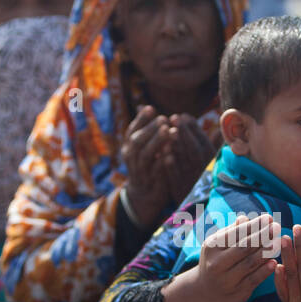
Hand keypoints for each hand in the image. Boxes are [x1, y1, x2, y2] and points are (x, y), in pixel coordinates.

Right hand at [120, 105, 172, 225]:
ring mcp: (140, 171)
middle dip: (150, 129)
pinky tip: (172, 152)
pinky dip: (162, 161)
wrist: (143, 196)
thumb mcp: (141, 147)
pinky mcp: (151, 182)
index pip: (131, 131)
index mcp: (129, 147)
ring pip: (145, 155)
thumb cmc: (146, 165)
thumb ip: (144, 129)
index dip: (140, 120)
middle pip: (137, 141)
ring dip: (157, 142)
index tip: (151, 108)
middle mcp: (131, 158)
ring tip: (169, 131)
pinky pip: (155, 171)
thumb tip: (144, 105)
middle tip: (163, 118)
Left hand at [162, 113, 218, 206]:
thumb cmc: (204, 179)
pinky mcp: (180, 188)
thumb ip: (213, 145)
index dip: (192, 126)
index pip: (203, 139)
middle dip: (184, 131)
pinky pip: (176, 175)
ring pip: (185, 159)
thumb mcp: (212, 163)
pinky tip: (164, 152)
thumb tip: (218, 129)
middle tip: (173, 117)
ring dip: (176, 144)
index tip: (182, 115)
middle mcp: (203, 167)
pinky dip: (171, 164)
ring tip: (167, 130)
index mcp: (211, 159)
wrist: (197, 207)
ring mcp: (191, 178)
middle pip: (194, 147)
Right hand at [191, 212, 277, 301]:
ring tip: (279, 242)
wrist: (206, 291)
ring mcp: (226, 280)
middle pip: (243, 247)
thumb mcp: (218, 244)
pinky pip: (253, 280)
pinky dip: (264, 271)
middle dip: (262, 236)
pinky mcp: (237, 293)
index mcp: (212, 247)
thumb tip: (245, 218)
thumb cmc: (217, 260)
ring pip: (250, 263)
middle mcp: (217, 263)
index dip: (253, 225)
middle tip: (277, 226)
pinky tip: (274, 262)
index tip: (268, 218)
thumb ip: (233, 232)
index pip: (236, 233)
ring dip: (266, 252)